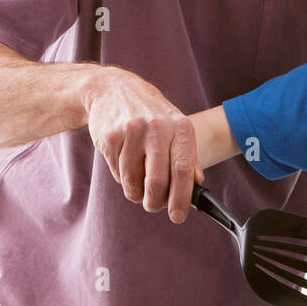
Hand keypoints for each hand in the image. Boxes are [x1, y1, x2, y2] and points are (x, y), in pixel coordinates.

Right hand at [84, 67, 202, 222]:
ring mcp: (132, 132)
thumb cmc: (150, 114)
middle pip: (157, 181)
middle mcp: (157, 128)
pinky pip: (117, 173)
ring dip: (136, 192)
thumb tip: (196, 185)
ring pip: (133, 182)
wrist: (114, 89)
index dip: (181, 198)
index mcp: (180, 127)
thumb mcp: (176, 127)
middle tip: (154, 206)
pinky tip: (126, 163)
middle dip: (155, 202)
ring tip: (138, 182)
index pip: (183, 170)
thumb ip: (187, 156)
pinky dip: (122, 178)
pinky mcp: (110, 138)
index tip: (178, 216)